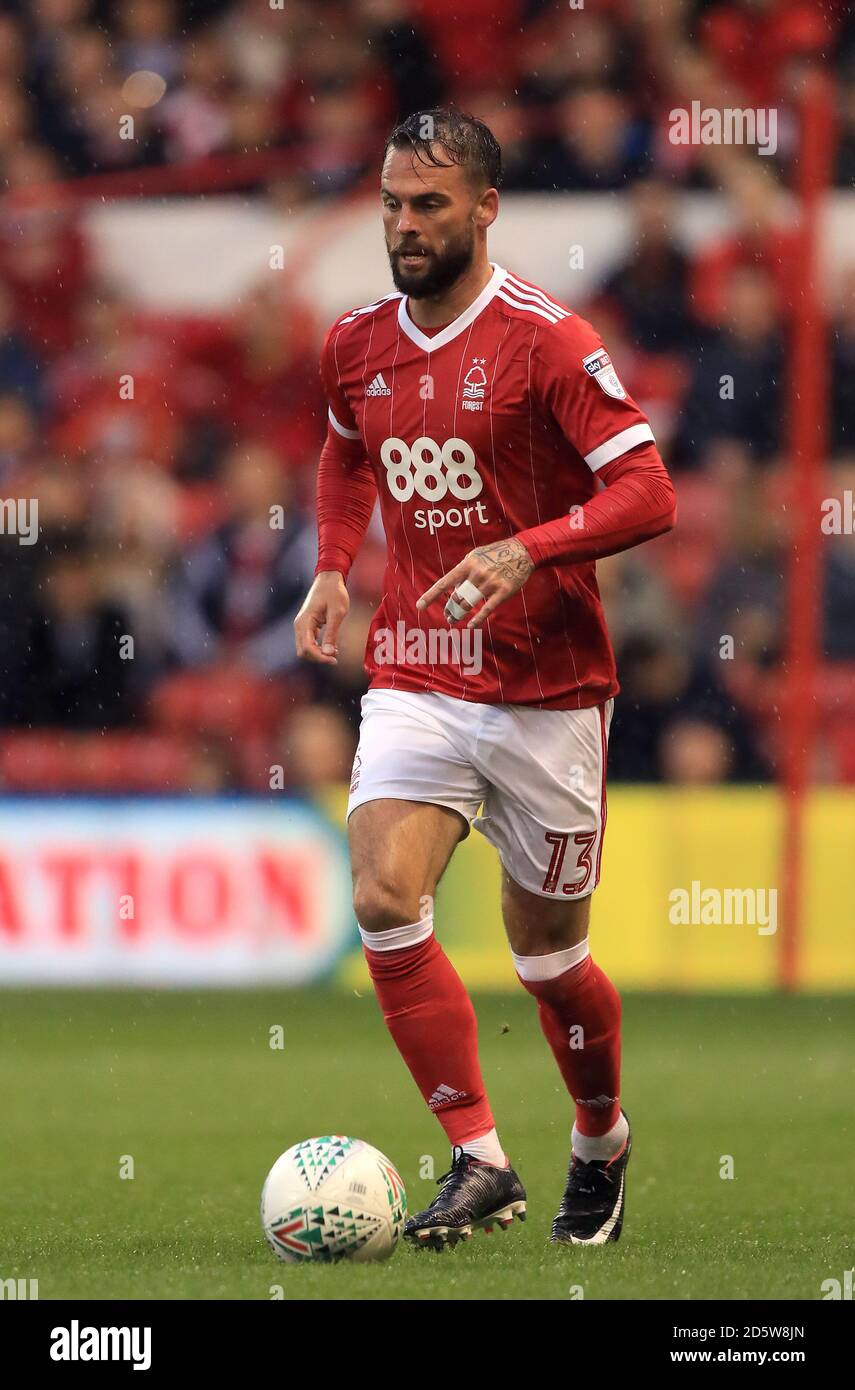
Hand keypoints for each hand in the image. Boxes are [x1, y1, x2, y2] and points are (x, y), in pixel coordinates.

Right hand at [294, 571, 348, 663]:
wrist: (329, 579)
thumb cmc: (334, 593)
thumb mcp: (337, 613)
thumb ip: (332, 634)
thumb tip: (329, 653)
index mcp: (305, 622)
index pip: (306, 648)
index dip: (319, 657)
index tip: (334, 659)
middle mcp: (299, 625)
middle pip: (303, 652)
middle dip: (318, 658)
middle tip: (335, 657)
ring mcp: (302, 625)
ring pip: (305, 649)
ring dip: (318, 654)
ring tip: (335, 652)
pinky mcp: (307, 626)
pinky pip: (308, 642)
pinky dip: (318, 648)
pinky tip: (332, 647)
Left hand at [416, 538, 534, 628]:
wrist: (522, 551)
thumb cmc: (496, 553)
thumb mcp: (476, 555)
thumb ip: (463, 569)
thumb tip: (452, 585)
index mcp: (468, 564)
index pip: (445, 582)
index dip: (431, 595)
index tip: (420, 606)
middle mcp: (477, 573)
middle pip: (457, 597)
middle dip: (450, 608)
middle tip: (447, 615)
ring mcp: (490, 583)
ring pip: (469, 604)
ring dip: (459, 614)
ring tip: (453, 620)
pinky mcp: (503, 591)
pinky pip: (487, 609)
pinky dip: (478, 619)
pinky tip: (471, 625)